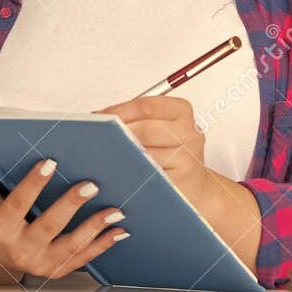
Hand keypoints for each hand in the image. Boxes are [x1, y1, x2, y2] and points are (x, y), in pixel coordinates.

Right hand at [0, 146, 128, 284]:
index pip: (17, 204)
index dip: (34, 184)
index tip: (50, 162)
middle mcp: (20, 249)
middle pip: (49, 226)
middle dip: (70, 205)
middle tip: (91, 184)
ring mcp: (39, 263)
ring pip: (70, 246)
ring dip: (94, 228)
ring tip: (114, 210)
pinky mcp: (56, 270)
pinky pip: (82, 259)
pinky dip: (102, 245)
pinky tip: (118, 231)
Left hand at [98, 96, 217, 205]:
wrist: (196, 185)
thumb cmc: (171, 152)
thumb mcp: (161, 127)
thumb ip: (136, 118)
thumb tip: (98, 119)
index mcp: (182, 111)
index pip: (147, 106)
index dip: (119, 110)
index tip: (98, 117)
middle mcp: (189, 132)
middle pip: (146, 130)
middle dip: (118, 134)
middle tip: (96, 138)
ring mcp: (187, 159)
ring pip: (146, 155)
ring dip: (122, 155)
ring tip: (103, 155)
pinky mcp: (180, 182)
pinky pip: (149, 176)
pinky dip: (131, 173)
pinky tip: (118, 172)